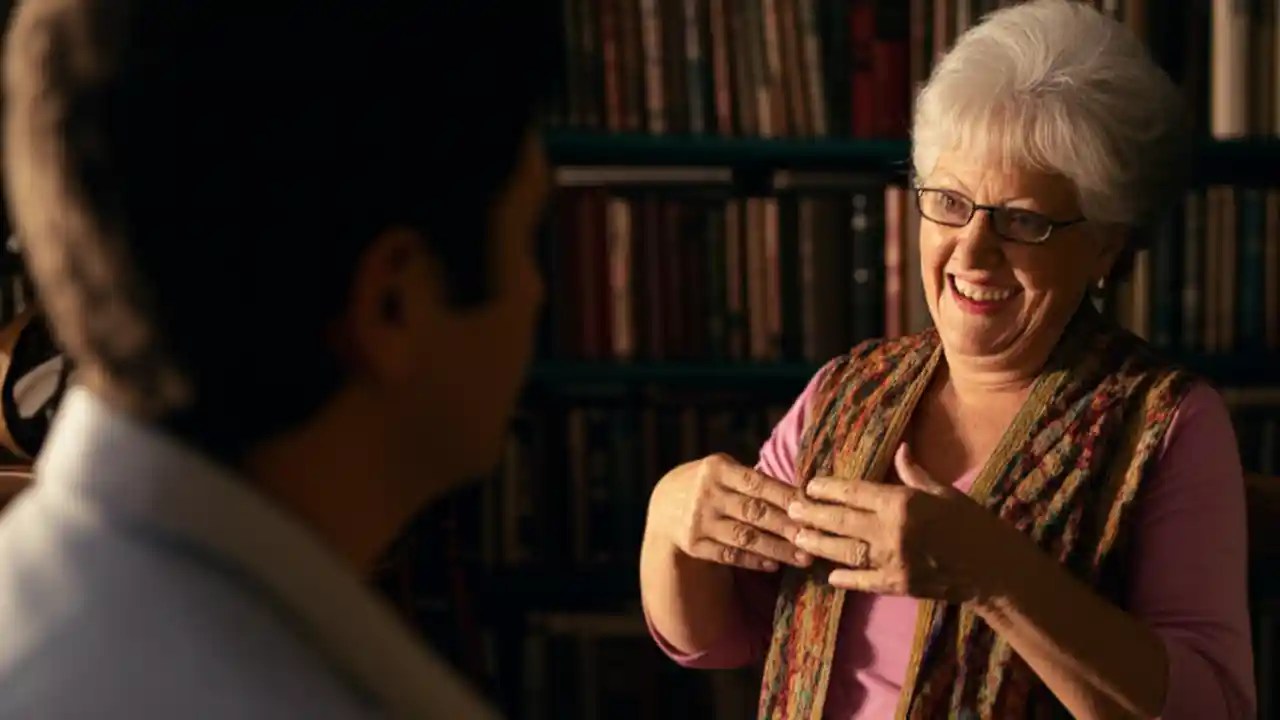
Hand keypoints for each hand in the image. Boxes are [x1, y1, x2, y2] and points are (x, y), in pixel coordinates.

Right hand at [646, 453, 813, 571]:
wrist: (664, 503)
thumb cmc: (711, 484)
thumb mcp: (725, 470)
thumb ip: (757, 481)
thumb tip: (805, 497)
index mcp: (717, 468)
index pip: (759, 484)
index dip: (787, 497)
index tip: (814, 509)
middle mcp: (706, 494)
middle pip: (755, 513)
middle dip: (788, 527)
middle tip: (816, 539)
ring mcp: (698, 521)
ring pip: (745, 538)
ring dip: (777, 549)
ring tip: (803, 558)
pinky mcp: (693, 544)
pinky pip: (729, 555)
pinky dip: (753, 561)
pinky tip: (774, 565)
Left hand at [786, 443, 1009, 600]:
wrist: (996, 568)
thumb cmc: (971, 523)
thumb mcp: (943, 491)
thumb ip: (914, 473)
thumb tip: (900, 448)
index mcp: (902, 502)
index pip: (855, 492)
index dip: (828, 489)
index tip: (809, 485)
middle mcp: (893, 531)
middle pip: (842, 521)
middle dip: (813, 515)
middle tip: (790, 510)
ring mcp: (894, 561)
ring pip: (846, 552)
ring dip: (819, 545)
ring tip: (798, 538)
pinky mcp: (899, 585)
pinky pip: (864, 581)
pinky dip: (845, 578)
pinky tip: (829, 574)